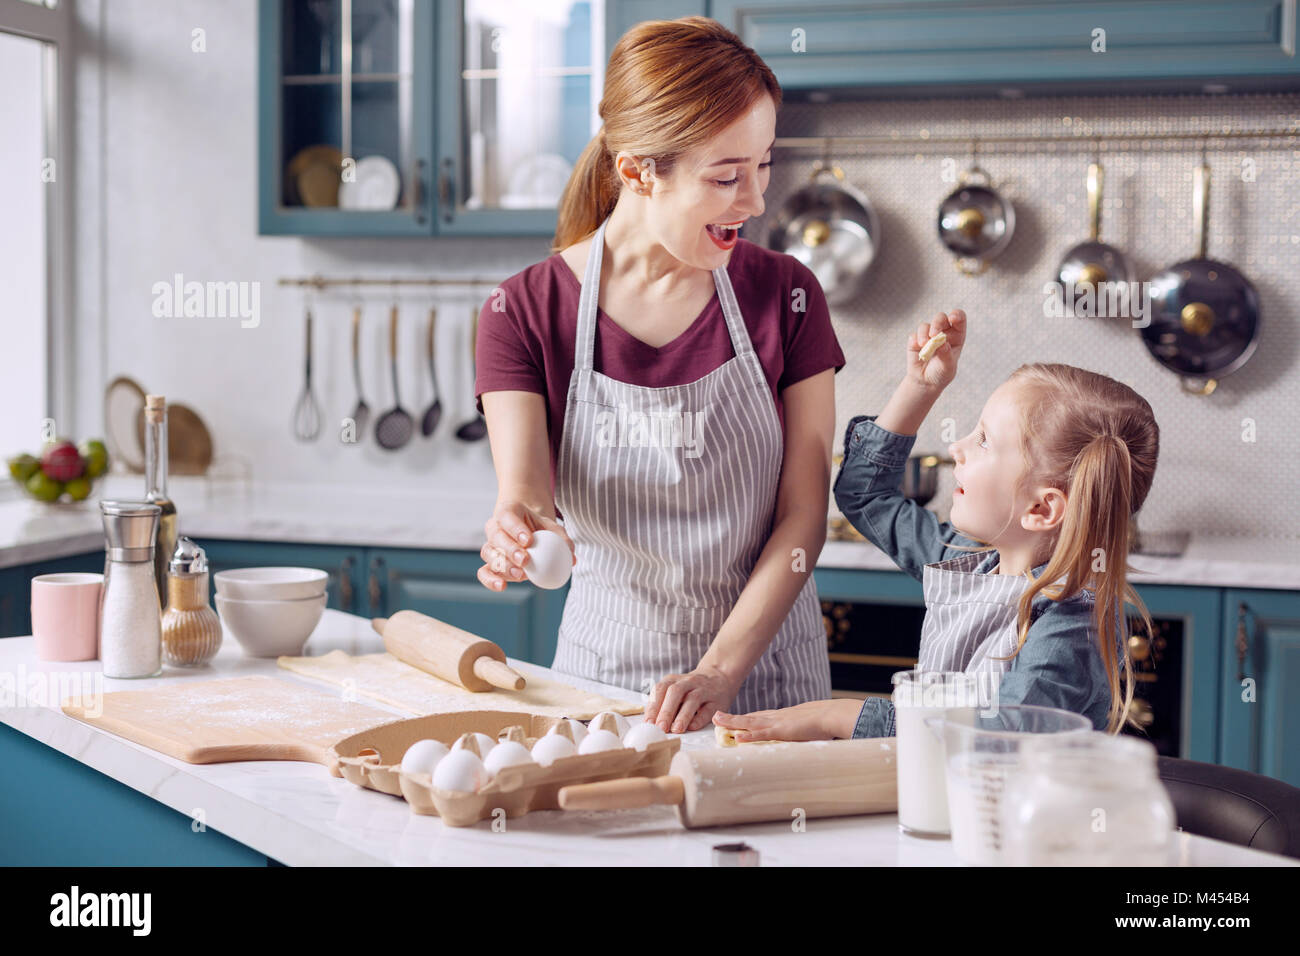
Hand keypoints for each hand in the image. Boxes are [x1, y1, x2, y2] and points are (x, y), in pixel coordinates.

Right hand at [476, 501, 574, 591]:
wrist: (530, 534)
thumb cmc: (541, 529)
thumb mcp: (553, 529)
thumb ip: (562, 541)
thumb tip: (571, 559)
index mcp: (507, 512)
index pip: (507, 517)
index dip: (516, 529)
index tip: (529, 540)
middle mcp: (494, 528)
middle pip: (496, 537)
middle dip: (509, 549)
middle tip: (525, 560)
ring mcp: (490, 546)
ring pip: (489, 554)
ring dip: (503, 565)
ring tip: (520, 574)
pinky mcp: (489, 564)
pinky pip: (484, 572)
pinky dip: (490, 580)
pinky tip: (502, 586)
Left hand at [643, 664, 741, 733]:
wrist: (718, 677)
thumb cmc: (690, 690)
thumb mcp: (674, 689)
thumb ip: (663, 703)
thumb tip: (650, 724)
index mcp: (673, 680)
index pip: (660, 690)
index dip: (653, 706)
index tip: (648, 723)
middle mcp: (688, 682)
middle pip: (675, 692)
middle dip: (666, 711)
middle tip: (660, 727)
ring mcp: (703, 690)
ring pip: (693, 699)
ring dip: (683, 715)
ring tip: (676, 730)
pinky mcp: (716, 701)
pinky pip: (708, 709)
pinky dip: (699, 718)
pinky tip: (692, 727)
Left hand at [712, 699, 839, 742]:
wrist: (832, 715)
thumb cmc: (824, 721)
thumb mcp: (808, 726)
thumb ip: (800, 731)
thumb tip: (800, 735)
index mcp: (782, 717)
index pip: (759, 717)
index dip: (745, 718)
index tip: (733, 719)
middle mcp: (776, 718)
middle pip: (750, 717)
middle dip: (732, 718)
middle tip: (716, 716)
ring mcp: (778, 723)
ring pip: (750, 723)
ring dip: (733, 722)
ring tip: (717, 721)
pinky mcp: (782, 731)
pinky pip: (762, 734)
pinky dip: (749, 736)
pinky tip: (737, 737)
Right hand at [906, 309, 965, 390]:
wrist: (926, 382)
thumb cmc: (941, 373)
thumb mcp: (948, 367)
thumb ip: (946, 355)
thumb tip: (942, 343)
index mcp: (957, 335)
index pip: (959, 319)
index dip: (956, 315)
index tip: (952, 318)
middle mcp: (943, 332)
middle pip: (941, 318)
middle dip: (937, 323)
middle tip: (933, 334)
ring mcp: (928, 334)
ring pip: (926, 326)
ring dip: (924, 334)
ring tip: (924, 345)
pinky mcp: (915, 340)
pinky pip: (914, 335)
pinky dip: (916, 341)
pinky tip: (919, 349)